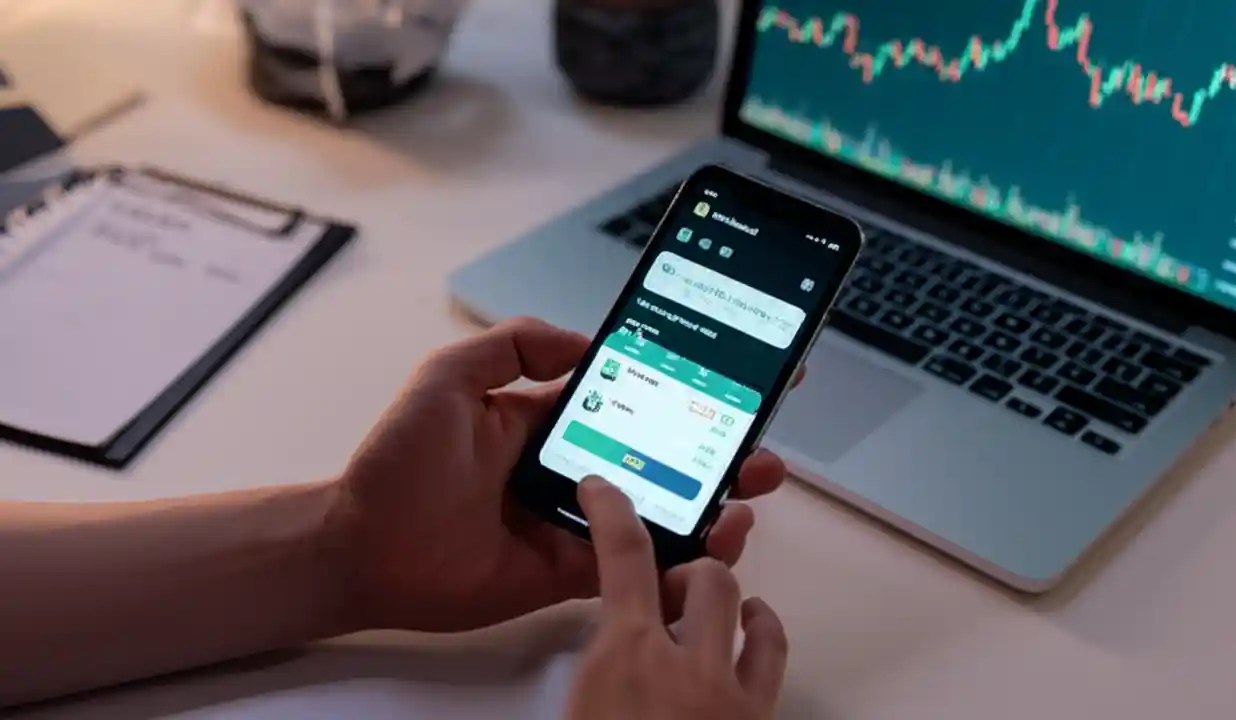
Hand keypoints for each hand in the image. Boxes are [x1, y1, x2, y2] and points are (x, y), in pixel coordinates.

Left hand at [334, 317, 789, 631]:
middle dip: (716, 444)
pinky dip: (678, 555)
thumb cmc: (395, 463)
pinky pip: (634, 563)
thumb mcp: (448, 378)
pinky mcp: (569, 570)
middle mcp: (571, 467)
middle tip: (762, 438)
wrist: (361, 548)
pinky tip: (712, 540)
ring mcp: (574, 519)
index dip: (678, 381)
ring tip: (752, 488)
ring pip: (660, 509)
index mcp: (547, 417)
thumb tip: (583, 342)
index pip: (629, 393)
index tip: (727, 367)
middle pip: (661, 453)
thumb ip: (512, 345)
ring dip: (713, 499)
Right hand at [567, 478, 787, 719]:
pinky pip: (773, 653)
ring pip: (740, 600)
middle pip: (701, 571)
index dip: (612, 510)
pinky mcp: (761, 713)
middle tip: (661, 591)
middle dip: (681, 568)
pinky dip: (763, 628)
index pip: (624, 556)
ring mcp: (730, 685)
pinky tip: (752, 625)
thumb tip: (600, 657)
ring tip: (703, 603)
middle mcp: (685, 659)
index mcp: (626, 654)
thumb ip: (588, 669)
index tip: (601, 487)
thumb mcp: (574, 711)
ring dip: (718, 590)